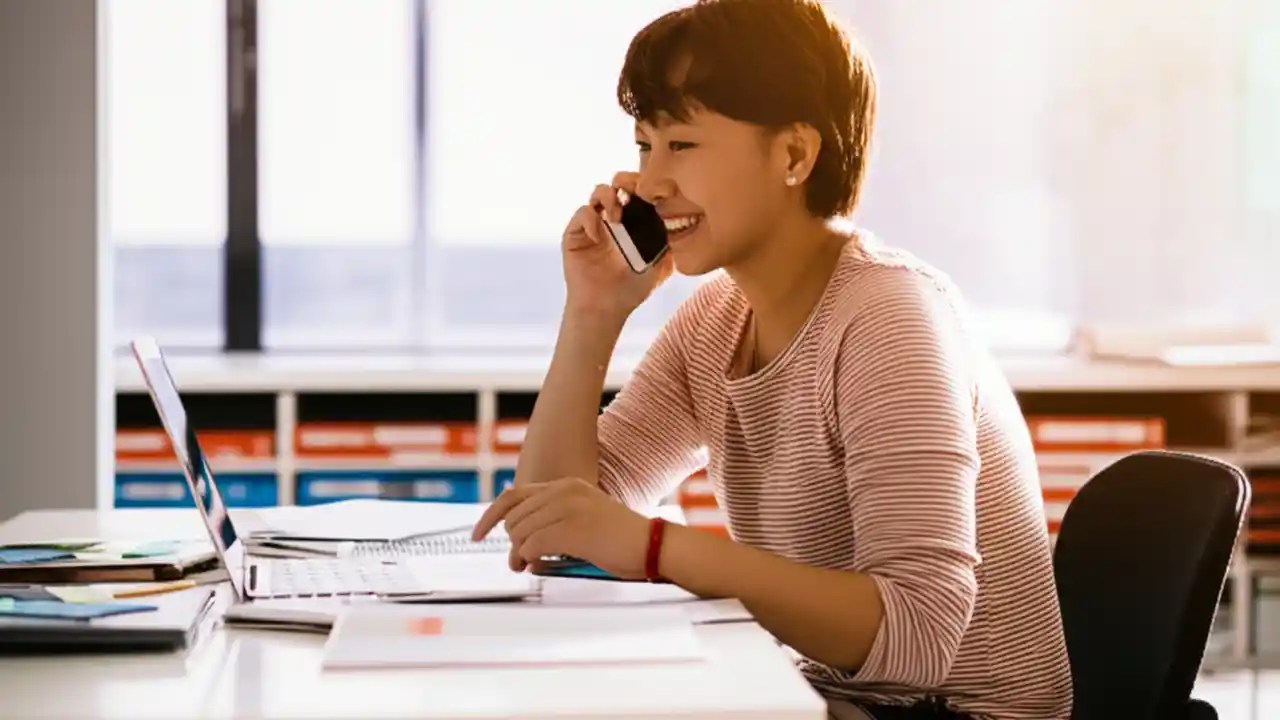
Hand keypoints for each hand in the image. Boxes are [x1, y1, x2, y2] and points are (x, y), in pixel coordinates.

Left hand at [472, 478, 650, 579]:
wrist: (652, 546)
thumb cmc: (620, 541)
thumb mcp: (583, 518)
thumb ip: (554, 520)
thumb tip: (519, 543)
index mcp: (565, 486)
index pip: (513, 495)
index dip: (489, 516)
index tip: (476, 535)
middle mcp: (564, 491)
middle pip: (512, 517)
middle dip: (510, 542)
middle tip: (518, 562)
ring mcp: (568, 508)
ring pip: (519, 532)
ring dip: (517, 554)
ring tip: (525, 567)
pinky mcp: (572, 528)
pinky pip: (531, 545)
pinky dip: (527, 559)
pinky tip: (534, 565)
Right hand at [562, 172, 674, 321]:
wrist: (605, 309)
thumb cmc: (630, 289)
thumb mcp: (659, 267)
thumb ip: (671, 246)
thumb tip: (686, 227)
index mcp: (633, 222)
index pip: (639, 192)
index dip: (646, 186)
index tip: (655, 194)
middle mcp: (612, 218)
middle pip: (618, 184)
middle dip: (627, 182)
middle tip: (635, 195)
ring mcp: (593, 224)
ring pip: (599, 191)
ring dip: (610, 198)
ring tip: (617, 218)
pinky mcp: (575, 234)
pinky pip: (582, 213)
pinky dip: (591, 219)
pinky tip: (599, 237)